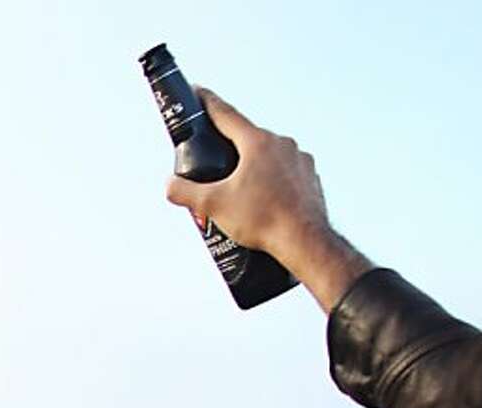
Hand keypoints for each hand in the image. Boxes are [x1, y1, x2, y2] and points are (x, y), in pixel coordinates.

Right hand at [165, 90, 371, 311]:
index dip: (208, 103)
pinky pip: (286, 173)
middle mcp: (282, 144)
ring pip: (268, 156)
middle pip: (247, 138)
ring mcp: (300, 161)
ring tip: (240, 194)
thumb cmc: (263, 219)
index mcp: (258, 143)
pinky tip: (264, 202)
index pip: (226, 114)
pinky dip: (272, 182)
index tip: (198, 92)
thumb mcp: (213, 205)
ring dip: (252, 167)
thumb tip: (170, 186)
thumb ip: (185, 192)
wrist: (304, 241)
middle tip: (213, 165)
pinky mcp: (310, 179)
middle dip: (229, 148)